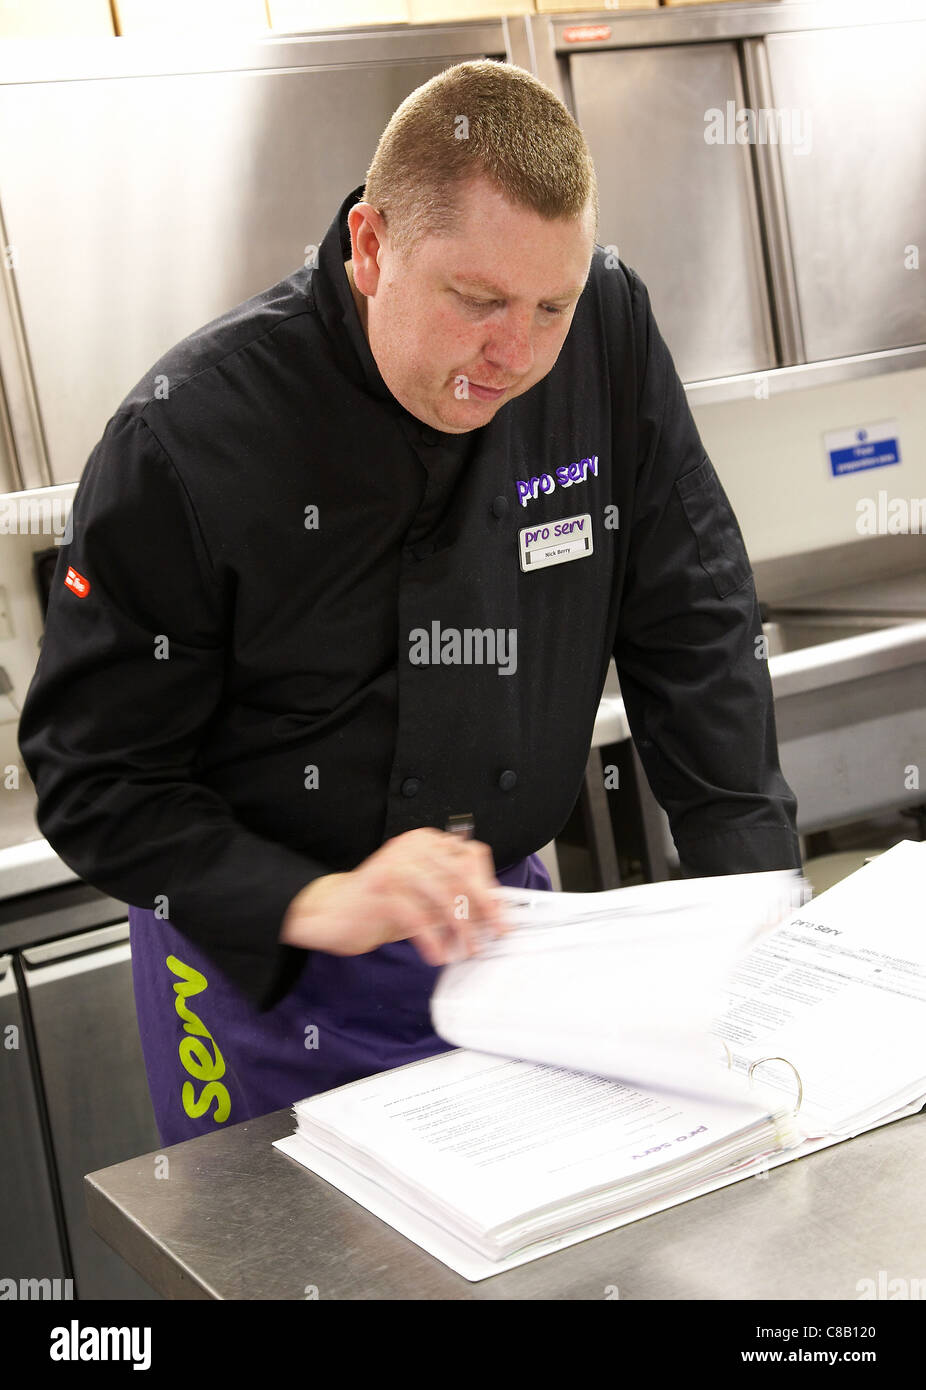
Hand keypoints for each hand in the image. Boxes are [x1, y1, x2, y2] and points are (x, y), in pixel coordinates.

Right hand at [279, 827, 510, 964]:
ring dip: (461, 928)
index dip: (488, 885)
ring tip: (467, 949)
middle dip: (483, 908)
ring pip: (443, 895)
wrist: (331, 912)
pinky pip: (415, 916)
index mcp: (425, 841)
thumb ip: (452, 895)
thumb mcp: (422, 896)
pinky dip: (431, 939)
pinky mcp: (379, 888)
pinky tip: (436, 955)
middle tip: (495, 933)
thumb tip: (492, 912)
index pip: (471, 856)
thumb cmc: (380, 905)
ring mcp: (394, 864)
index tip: (498, 913)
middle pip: (461, 874)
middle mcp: (411, 846)